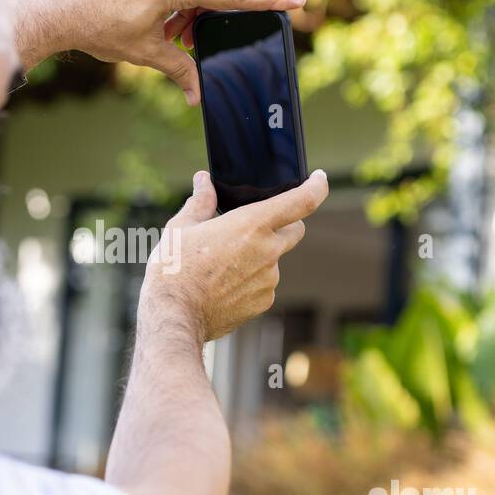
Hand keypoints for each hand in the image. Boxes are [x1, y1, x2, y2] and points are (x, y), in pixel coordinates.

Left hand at [8, 0, 306, 104]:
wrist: (58, 7)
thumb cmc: (99, 29)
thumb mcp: (144, 54)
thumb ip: (179, 70)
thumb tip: (197, 96)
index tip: (298, 0)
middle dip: (212, 16)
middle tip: (192, 41)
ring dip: (193, 7)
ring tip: (171, 33)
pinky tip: (160, 17)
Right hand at [139, 169, 328, 343]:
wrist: (174, 316)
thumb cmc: (174, 268)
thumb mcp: (182, 227)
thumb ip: (201, 201)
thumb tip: (204, 181)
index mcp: (252, 225)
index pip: (302, 201)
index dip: (317, 186)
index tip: (319, 178)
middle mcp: (268, 252)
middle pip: (295, 229)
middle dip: (284, 223)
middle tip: (254, 225)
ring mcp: (268, 279)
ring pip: (273, 259)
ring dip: (258, 255)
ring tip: (221, 264)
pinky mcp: (263, 302)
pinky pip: (264, 283)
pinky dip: (250, 279)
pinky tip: (222, 284)